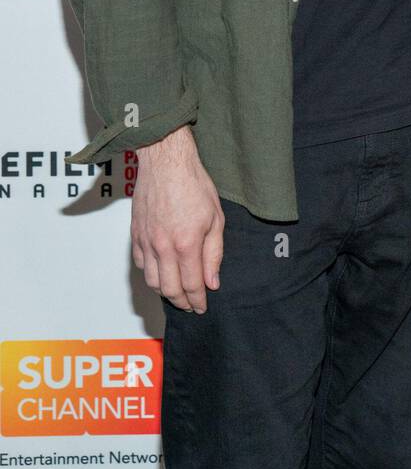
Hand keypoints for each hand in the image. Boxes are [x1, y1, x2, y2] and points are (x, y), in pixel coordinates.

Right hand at [131, 125, 223, 312]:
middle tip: (190, 305)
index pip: (192, 285)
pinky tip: (161, 273)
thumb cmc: (192, 183)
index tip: (202, 307)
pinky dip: (151, 274)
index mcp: (186, 243)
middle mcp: (163, 246)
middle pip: (169, 289)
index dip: (198, 300)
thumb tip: (212, 281)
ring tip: (177, 293)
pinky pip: (141, 264)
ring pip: (152, 280)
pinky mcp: (136, 234)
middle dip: (181, 302)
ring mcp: (146, 241)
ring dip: (165, 292)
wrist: (165, 162)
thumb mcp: (215, 218)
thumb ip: (214, 253)